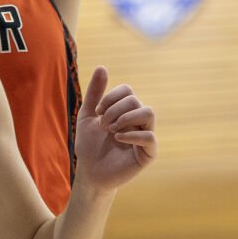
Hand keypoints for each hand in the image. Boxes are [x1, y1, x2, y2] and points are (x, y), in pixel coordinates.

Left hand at [74, 66, 156, 190]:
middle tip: (103, 125)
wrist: (89, 172)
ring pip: (149, 113)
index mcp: (126, 111)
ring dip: (127, 118)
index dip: (112, 97)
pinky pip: (150, 137)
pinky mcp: (148, 153)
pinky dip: (133, 135)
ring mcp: (145, 136)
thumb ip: (94, 93)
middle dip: (115, 110)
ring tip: (112, 130)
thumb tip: (102, 67)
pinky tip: (117, 138)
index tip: (97, 112)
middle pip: (135, 101)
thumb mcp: (87, 116)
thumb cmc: (89, 145)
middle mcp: (138, 121)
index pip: (128, 91)